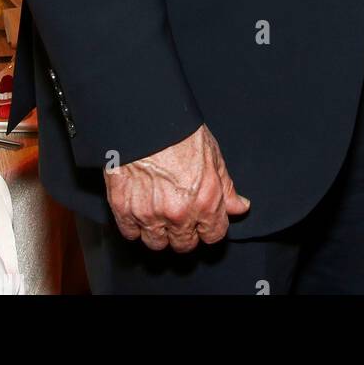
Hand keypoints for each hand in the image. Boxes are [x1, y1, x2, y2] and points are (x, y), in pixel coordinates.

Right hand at [104, 124, 249, 252]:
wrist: (144, 119)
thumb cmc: (180, 132)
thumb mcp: (213, 156)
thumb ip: (226, 188)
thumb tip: (239, 207)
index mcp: (205, 200)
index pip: (213, 235)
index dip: (210, 227)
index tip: (205, 220)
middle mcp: (179, 213)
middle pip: (185, 244)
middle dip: (186, 232)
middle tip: (181, 214)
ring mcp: (149, 215)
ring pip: (157, 244)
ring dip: (160, 233)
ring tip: (160, 214)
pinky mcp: (124, 211)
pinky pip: (131, 234)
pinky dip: (135, 226)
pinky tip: (141, 211)